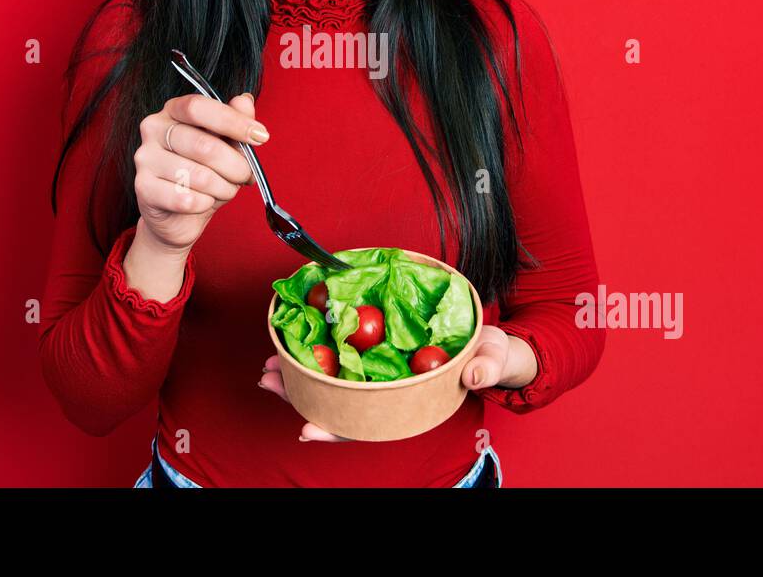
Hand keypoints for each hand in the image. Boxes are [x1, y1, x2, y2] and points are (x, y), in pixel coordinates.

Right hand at [133, 92, 267, 253]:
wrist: (177, 214)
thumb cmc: (202, 174)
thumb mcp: (225, 145)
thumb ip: (235, 121)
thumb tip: (245, 101)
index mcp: (173, 110)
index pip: (198, 107)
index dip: (232, 121)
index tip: (260, 136)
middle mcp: (154, 129)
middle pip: (204, 145)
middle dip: (236, 165)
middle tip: (245, 175)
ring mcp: (145, 158)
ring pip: (199, 176)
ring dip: (223, 188)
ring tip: (225, 190)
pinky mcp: (143, 188)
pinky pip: (186, 199)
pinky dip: (205, 204)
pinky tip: (204, 201)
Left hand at [257, 326, 518, 441]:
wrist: (490, 338)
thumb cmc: (491, 356)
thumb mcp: (494, 358)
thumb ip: (487, 367)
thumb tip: (474, 376)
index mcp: (407, 403)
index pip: (367, 423)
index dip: (336, 428)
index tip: (306, 428)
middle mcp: (386, 390)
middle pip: (337, 400)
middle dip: (300, 394)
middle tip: (268, 380)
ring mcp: (378, 370)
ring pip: (331, 378)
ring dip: (298, 371)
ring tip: (269, 364)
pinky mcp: (376, 344)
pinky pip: (341, 347)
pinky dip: (316, 342)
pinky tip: (293, 334)